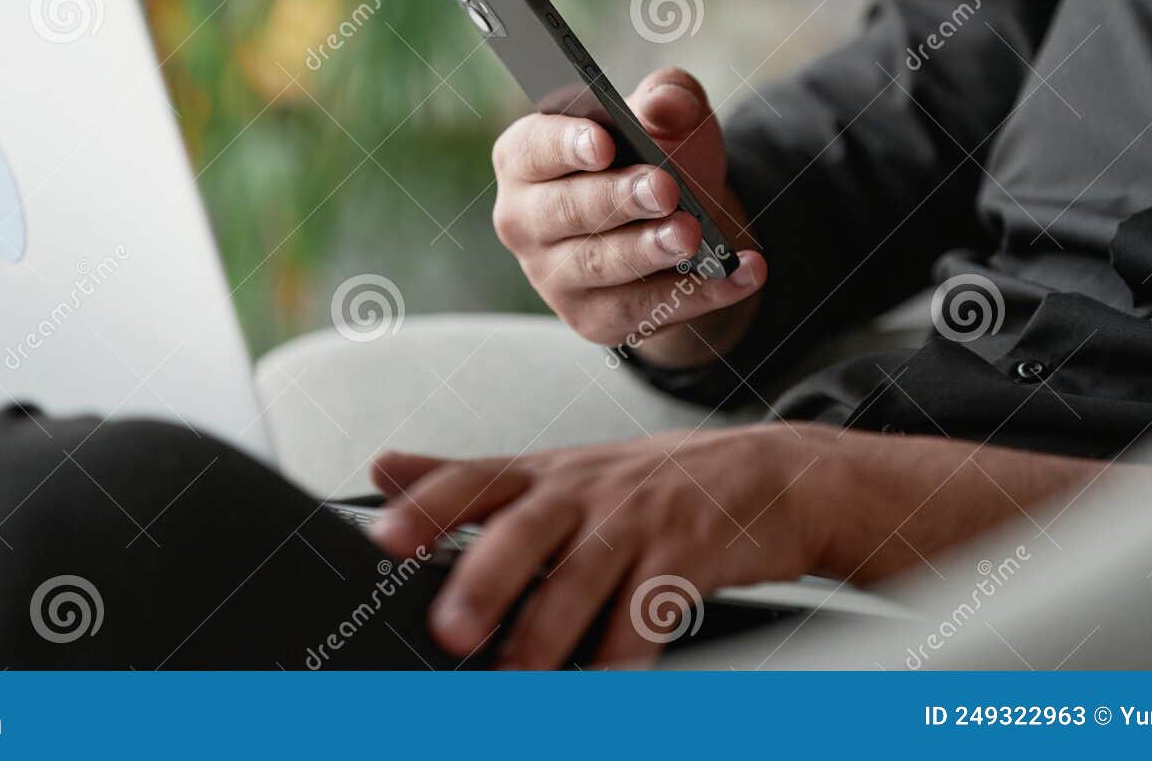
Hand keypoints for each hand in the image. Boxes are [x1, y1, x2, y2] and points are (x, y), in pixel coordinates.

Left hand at [370, 427, 1110, 668]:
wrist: (768, 475)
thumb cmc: (646, 485)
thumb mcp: (555, 471)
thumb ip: (470, 479)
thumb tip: (382, 467)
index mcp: (543, 473)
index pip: (473, 479)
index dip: (427, 505)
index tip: (385, 539)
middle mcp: (584, 492)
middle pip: (525, 528)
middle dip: (485, 580)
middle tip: (451, 629)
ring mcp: (638, 521)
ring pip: (584, 577)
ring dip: (547, 633)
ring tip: (517, 678)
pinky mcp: (688, 556)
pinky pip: (651, 611)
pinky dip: (627, 654)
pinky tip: (608, 684)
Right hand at [490, 67, 765, 367]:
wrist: (677, 224)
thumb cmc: (655, 159)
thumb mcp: (668, 118)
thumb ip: (668, 97)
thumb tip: (665, 106)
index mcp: (527, 159)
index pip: (533, 149)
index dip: (565, 145)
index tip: (603, 143)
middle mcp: (525, 220)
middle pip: (565, 211)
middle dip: (617, 199)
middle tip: (664, 189)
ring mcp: (554, 275)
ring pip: (598, 265)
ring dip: (648, 251)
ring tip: (691, 234)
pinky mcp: (592, 317)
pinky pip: (642, 309)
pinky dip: (696, 293)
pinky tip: (739, 271)